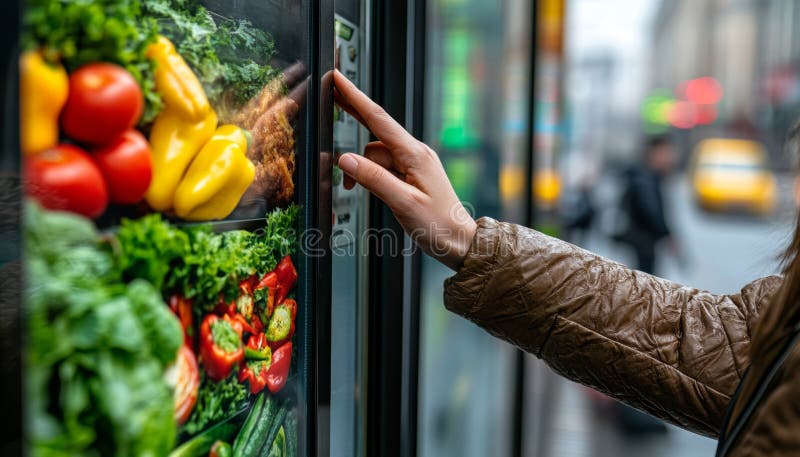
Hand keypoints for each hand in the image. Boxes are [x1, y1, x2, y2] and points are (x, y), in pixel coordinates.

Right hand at [333, 70, 476, 269]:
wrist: (459, 241)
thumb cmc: (438, 224)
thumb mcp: (403, 203)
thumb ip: (373, 179)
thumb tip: (345, 160)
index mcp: (415, 154)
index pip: (379, 119)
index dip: (355, 98)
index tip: (339, 80)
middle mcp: (415, 153)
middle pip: (376, 129)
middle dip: (353, 111)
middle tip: (331, 94)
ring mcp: (413, 163)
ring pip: (375, 155)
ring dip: (361, 168)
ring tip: (353, 189)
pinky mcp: (411, 174)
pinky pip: (383, 167)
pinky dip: (370, 175)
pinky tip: (368, 188)